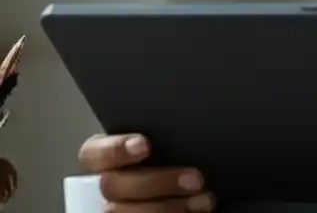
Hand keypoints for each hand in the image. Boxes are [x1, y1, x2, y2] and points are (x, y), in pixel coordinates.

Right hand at [78, 134, 214, 211]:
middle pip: (112, 186)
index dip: (115, 149)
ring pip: (122, 212)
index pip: (94, 153)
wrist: (196, 190)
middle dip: (158, 182)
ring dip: (168, 207)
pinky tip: (195, 212)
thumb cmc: (183, 164)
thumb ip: (168, 140)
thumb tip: (186, 129)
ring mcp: (117, 208)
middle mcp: (109, 186)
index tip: (144, 145)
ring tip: (204, 200)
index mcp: (110, 160)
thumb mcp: (173, 146)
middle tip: (196, 178)